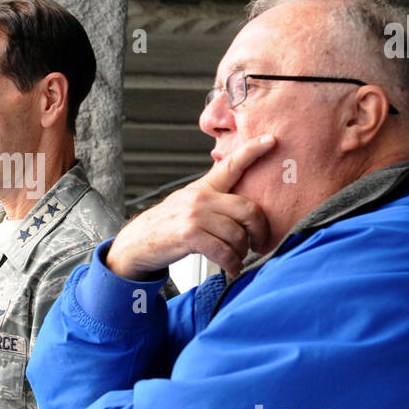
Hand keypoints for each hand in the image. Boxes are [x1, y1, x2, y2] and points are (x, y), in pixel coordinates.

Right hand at [107, 135, 272, 279]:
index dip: (253, 150)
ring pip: (238, 234)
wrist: (137, 242)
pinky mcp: (190, 235)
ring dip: (242, 252)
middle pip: (248, 209)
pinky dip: (232, 264)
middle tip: (259, 243)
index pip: (231, 164)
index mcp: (204, 187)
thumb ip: (213, 199)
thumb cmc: (167, 225)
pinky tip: (231, 268)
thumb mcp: (188, 203)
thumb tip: (243, 206)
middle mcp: (201, 198)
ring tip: (237, 259)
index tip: (271, 140)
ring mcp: (195, 216)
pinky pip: (224, 252)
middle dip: (260, 230)